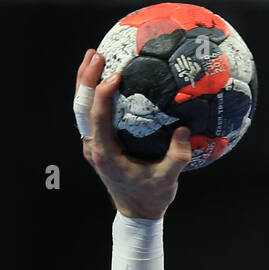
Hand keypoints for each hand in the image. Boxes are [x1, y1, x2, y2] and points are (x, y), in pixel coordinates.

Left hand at [75, 48, 191, 218]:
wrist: (137, 215)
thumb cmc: (151, 198)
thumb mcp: (167, 180)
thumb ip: (177, 156)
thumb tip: (185, 130)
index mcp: (105, 153)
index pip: (98, 116)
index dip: (103, 93)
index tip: (116, 75)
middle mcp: (94, 147)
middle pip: (82, 106)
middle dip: (87, 78)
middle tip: (96, 54)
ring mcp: (93, 144)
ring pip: (82, 108)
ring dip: (86, 82)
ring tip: (93, 57)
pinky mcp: (98, 143)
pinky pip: (90, 114)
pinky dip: (92, 95)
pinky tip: (101, 80)